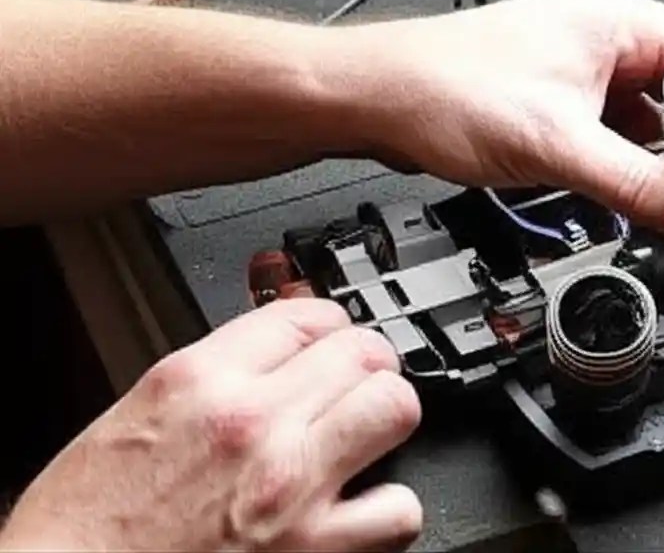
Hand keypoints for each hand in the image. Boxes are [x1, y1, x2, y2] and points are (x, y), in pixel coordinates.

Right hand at [0, 300, 421, 551]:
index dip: (326, 327)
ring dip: (384, 419)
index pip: (304, 315)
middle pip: (362, 352)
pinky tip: (363, 509)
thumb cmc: (84, 526)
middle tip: (357, 385)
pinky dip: (389, 509)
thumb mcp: (135, 416)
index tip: (329, 341)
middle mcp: (251, 422)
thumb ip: (212, 380)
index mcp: (197, 380)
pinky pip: (398, 510)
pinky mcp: (316, 548)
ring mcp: (291, 484)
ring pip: (394, 408)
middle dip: (366, 365)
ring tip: (365, 436)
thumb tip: (271, 359)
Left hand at [337, 0, 663, 244]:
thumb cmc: (445, 90)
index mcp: (619, 23)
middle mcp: (608, 40)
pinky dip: (635, 165)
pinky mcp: (566, 103)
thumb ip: (635, 184)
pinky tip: (639, 196)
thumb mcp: (556, 145)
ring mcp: (587, 72)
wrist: (377, 102)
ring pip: (656, 117)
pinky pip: (622, 134)